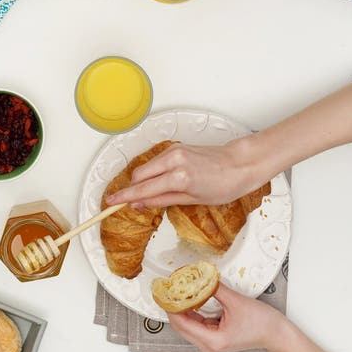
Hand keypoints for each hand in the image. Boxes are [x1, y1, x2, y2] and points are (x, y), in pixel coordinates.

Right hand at [105, 139, 255, 207]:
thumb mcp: (193, 200)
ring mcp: (173, 150)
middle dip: (132, 188)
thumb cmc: (224, 185)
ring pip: (146, 166)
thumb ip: (163, 200)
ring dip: (142, 180)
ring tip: (146, 194)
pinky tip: (158, 181)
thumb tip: (141, 204)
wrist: (240, 164)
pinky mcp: (176, 147)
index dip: (124, 197)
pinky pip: (156, 161)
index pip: (143, 189)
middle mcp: (173, 160)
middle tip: (128, 201)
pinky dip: (152, 172)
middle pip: (138, 174)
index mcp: (178, 177)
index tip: (111, 203)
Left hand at [168, 283, 283, 351]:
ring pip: (187, 324)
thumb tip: (197, 276)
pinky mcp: (215, 337)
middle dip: (174, 305)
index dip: (171, 304)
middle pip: (180, 325)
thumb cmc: (261, 323)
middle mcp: (209, 345)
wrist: (276, 334)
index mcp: (213, 341)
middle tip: (170, 285)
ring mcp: (211, 342)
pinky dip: (191, 310)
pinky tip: (189, 296)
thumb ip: (213, 288)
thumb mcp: (235, 301)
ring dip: (182, 306)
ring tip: (177, 288)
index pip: (181, 322)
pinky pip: (196, 323)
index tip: (167, 288)